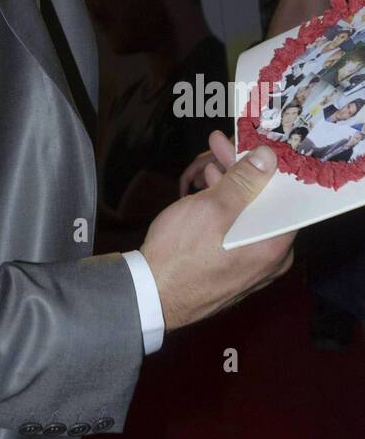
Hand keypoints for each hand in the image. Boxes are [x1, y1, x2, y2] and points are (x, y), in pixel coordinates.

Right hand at [142, 137, 294, 331]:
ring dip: (231, 187)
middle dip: (243, 171)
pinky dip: (226, 208)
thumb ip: (243, 182)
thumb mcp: (212, 209)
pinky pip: (238, 230)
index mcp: (274, 246)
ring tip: (211, 162)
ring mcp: (251, 266)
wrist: (151, 295)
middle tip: (220, 145)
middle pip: (265, 204)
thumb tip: (267, 158)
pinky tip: (210, 189)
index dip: (269, 165)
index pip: (285, 198)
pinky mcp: (233, 267)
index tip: (251, 143)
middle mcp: (270, 259)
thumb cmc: (181, 254)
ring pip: (249, 216)